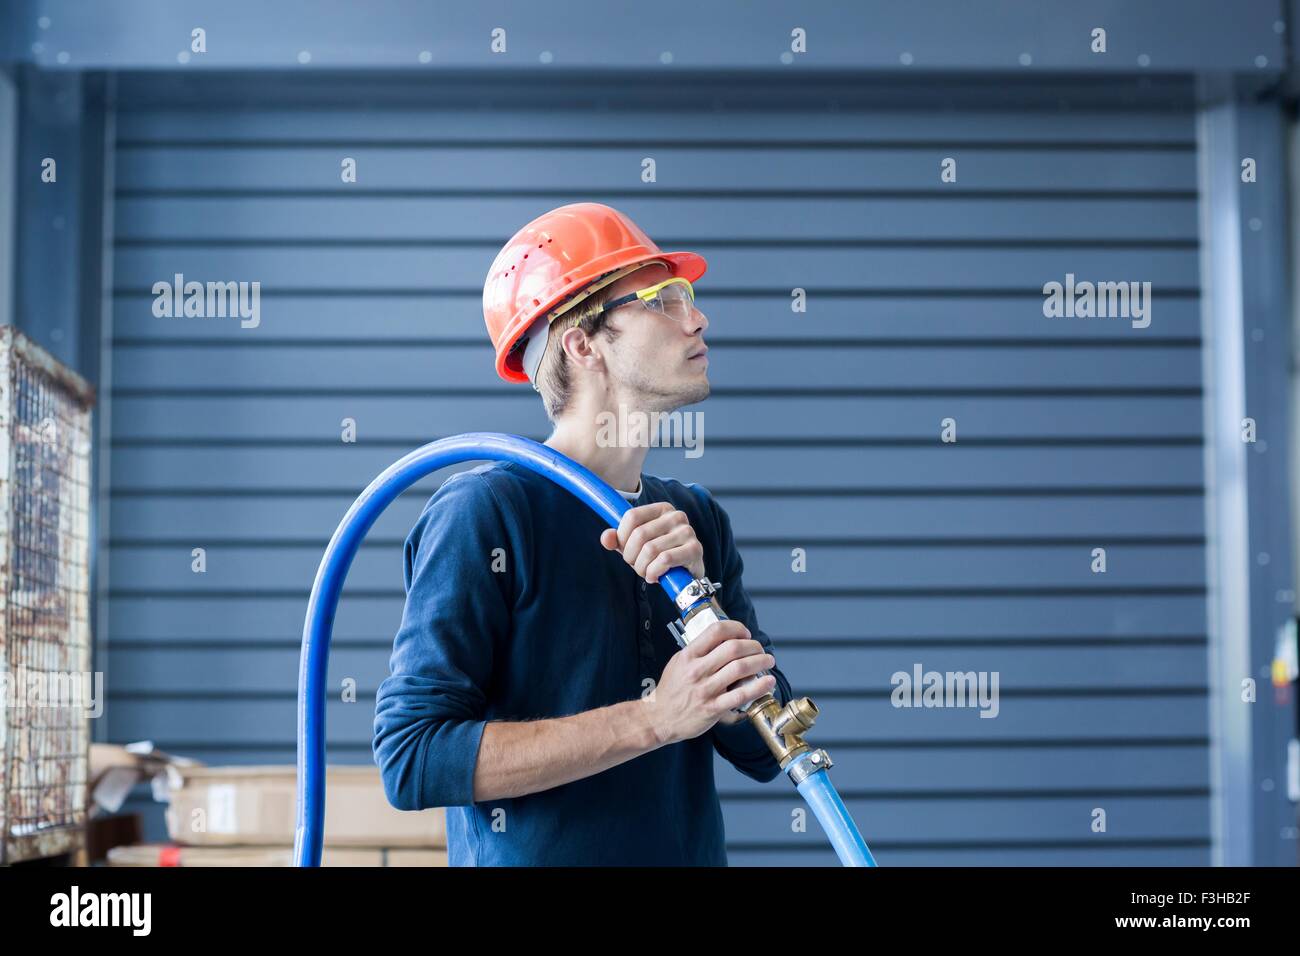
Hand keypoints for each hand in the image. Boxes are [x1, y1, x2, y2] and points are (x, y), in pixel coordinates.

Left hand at [600, 501, 705, 583]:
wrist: (686, 575)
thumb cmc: (659, 557)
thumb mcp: (635, 546)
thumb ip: (618, 540)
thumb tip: (606, 538)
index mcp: (661, 509)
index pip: (632, 516)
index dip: (622, 537)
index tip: (625, 549)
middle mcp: (676, 516)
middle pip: (639, 534)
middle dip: (631, 556)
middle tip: (636, 565)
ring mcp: (687, 531)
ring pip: (650, 549)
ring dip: (642, 568)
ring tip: (647, 572)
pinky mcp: (695, 549)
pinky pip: (665, 559)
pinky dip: (654, 572)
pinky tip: (656, 576)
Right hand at [642, 618, 775, 745]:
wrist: (658, 719)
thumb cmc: (670, 690)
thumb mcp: (678, 663)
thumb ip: (699, 651)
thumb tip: (725, 640)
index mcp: (688, 655)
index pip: (716, 631)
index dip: (736, 628)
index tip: (745, 633)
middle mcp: (696, 670)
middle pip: (733, 648)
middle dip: (753, 646)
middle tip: (760, 649)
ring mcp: (705, 690)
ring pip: (740, 669)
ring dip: (760, 662)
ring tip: (768, 661)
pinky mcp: (712, 709)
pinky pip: (741, 695)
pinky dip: (759, 687)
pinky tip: (768, 682)